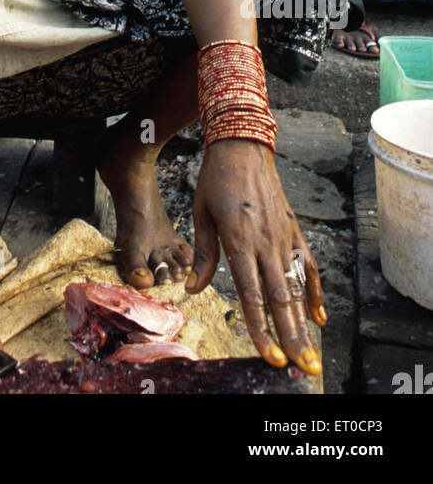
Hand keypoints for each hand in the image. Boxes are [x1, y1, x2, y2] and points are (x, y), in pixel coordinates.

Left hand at [186, 140, 324, 374]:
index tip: (269, 356)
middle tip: (302, 367)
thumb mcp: (201, 213)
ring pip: (297, 287)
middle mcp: (266, 242)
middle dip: (291, 336)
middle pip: (281, 299)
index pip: (252, 295)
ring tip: (312, 352)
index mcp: (240, 240)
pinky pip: (309, 266)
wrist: (242, 145)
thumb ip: (204, 254)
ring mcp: (284, 237)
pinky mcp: (293, 230)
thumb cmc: (216, 179)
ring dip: (305, 323)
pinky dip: (316, 292)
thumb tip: (192, 289)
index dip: (261, 329)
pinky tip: (319, 317)